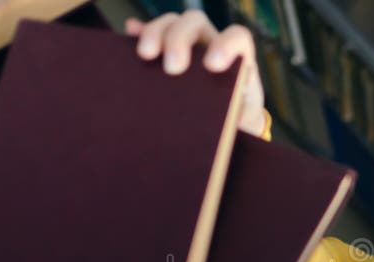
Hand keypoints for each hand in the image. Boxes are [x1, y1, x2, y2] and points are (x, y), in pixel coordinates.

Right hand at [125, 10, 265, 136]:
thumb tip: (235, 119)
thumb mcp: (244, 121)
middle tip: (172, 68)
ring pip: (170, 23)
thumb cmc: (237, 119)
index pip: (236, 37)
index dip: (225, 44)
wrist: (224, 125)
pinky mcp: (163, 54)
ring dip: (155, 33)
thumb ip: (244, 118)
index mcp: (235, 58)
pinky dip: (138, 33)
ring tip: (145, 54)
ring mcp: (185, 46)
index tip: (212, 65)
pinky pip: (148, 35)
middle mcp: (209, 45)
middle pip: (194, 23)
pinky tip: (129, 36)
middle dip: (180, 39)